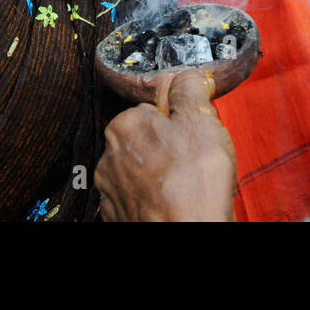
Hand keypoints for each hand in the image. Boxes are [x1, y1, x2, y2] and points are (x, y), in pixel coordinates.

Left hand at [94, 69, 236, 221]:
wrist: (185, 233)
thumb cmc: (192, 183)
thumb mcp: (200, 118)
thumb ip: (189, 87)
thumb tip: (186, 76)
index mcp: (124, 124)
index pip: (153, 110)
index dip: (179, 120)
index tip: (194, 132)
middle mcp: (110, 156)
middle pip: (147, 140)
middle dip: (170, 147)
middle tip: (195, 159)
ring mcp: (111, 190)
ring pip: (143, 170)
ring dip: (162, 174)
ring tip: (187, 185)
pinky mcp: (119, 216)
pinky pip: (140, 198)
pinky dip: (155, 198)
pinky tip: (175, 202)